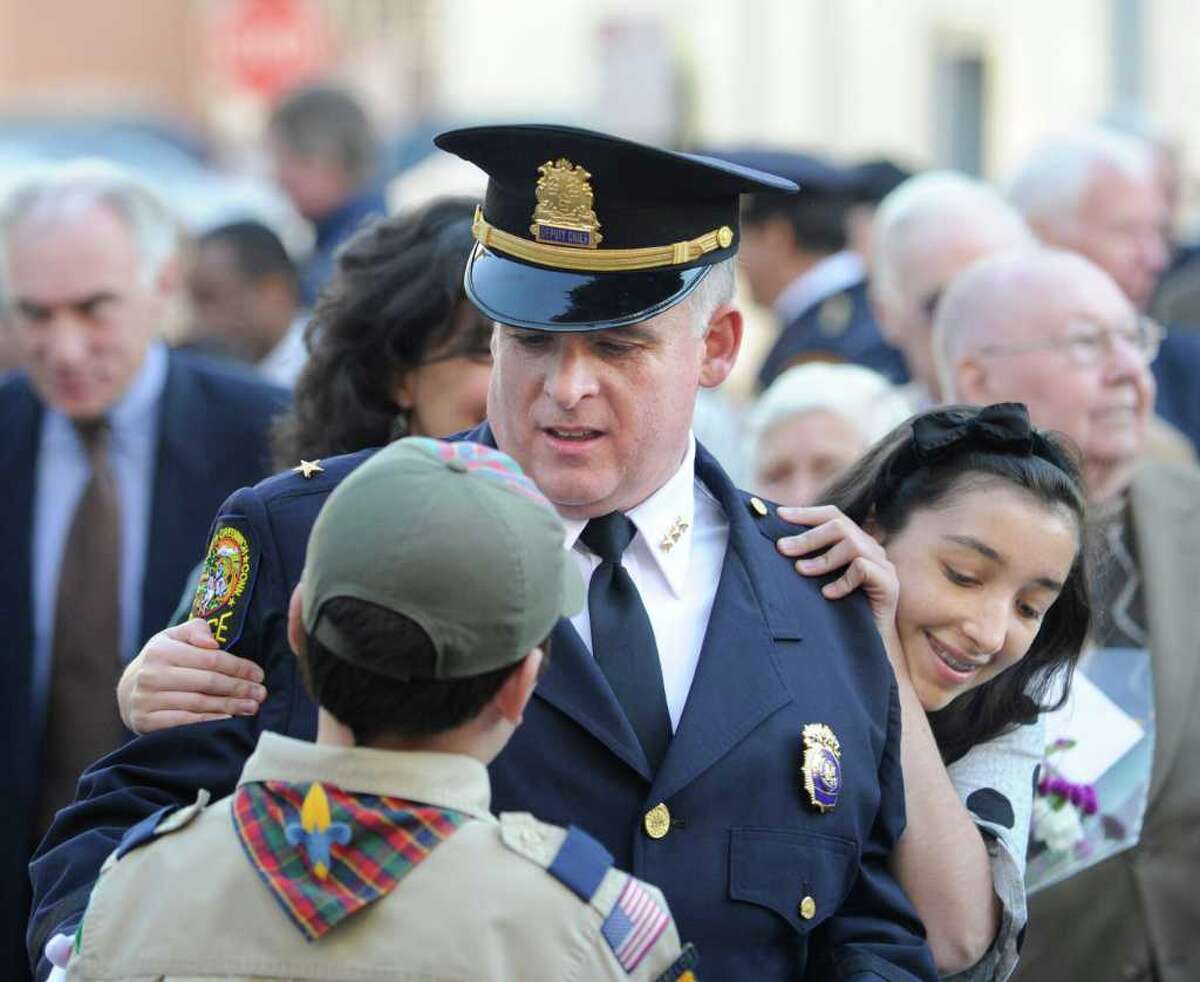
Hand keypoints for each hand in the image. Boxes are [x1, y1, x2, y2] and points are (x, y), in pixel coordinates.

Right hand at [118, 619, 266, 733]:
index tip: (259, 674)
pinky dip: (209, 722)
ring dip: (230, 706)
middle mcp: (151, 675)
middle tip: (261, 693)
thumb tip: (213, 642)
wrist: (128, 691)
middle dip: (239, 688)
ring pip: (199, 703)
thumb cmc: (162, 661)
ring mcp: (146, 700)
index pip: (210, 659)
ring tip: (252, 707)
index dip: (239, 667)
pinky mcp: (146, 721)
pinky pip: (185, 722)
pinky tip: (228, 719)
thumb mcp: (174, 637)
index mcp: (161, 650)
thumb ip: (196, 630)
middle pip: (208, 682)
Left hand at [776, 505, 905, 674]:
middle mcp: (872, 549)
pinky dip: (842, 580)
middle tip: (782, 548)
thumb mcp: (821, 582)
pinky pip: (863, 569)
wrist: (868, 647)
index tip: (779, 515)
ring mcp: (884, 565)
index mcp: (857, 543)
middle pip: (840, 526)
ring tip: (801, 571)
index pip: (833, 516)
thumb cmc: (840, 614)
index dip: (806, 514)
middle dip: (807, 536)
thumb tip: (778, 545)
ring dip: (822, 558)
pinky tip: (827, 595)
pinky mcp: (890, 584)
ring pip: (851, 544)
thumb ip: (809, 561)